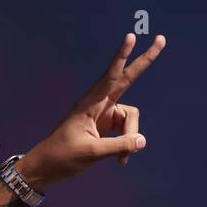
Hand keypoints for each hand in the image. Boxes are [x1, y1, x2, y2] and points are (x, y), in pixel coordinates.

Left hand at [20, 32, 165, 189]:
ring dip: (129, 137)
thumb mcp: (91, 153)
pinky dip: (125, 146)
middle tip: (161, 39)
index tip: (130, 37)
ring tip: (121, 159)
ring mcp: (103, 115)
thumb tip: (142, 141)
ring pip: (130, 118)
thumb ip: (118, 146)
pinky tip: (120, 162)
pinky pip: (125, 132)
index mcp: (90, 104)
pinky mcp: (105, 127)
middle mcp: (99, 105)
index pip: (110, 76)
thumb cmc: (62, 157)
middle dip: (144, 61)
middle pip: (127, 79)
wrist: (46, 169)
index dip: (122, 56)